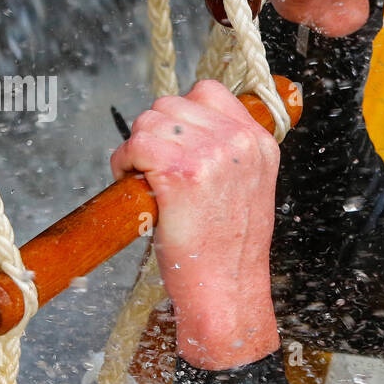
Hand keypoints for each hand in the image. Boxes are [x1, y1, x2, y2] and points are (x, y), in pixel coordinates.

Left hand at [110, 80, 279, 369]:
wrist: (226, 292)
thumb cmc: (227, 250)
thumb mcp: (247, 188)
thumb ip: (228, 151)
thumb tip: (185, 125)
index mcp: (259, 142)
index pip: (208, 92)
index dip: (181, 116)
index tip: (174, 146)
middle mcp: (239, 142)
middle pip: (170, 104)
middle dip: (154, 134)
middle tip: (154, 172)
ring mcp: (211, 154)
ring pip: (149, 121)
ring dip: (136, 149)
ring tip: (147, 182)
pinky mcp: (181, 172)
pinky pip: (136, 145)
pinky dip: (124, 164)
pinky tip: (136, 188)